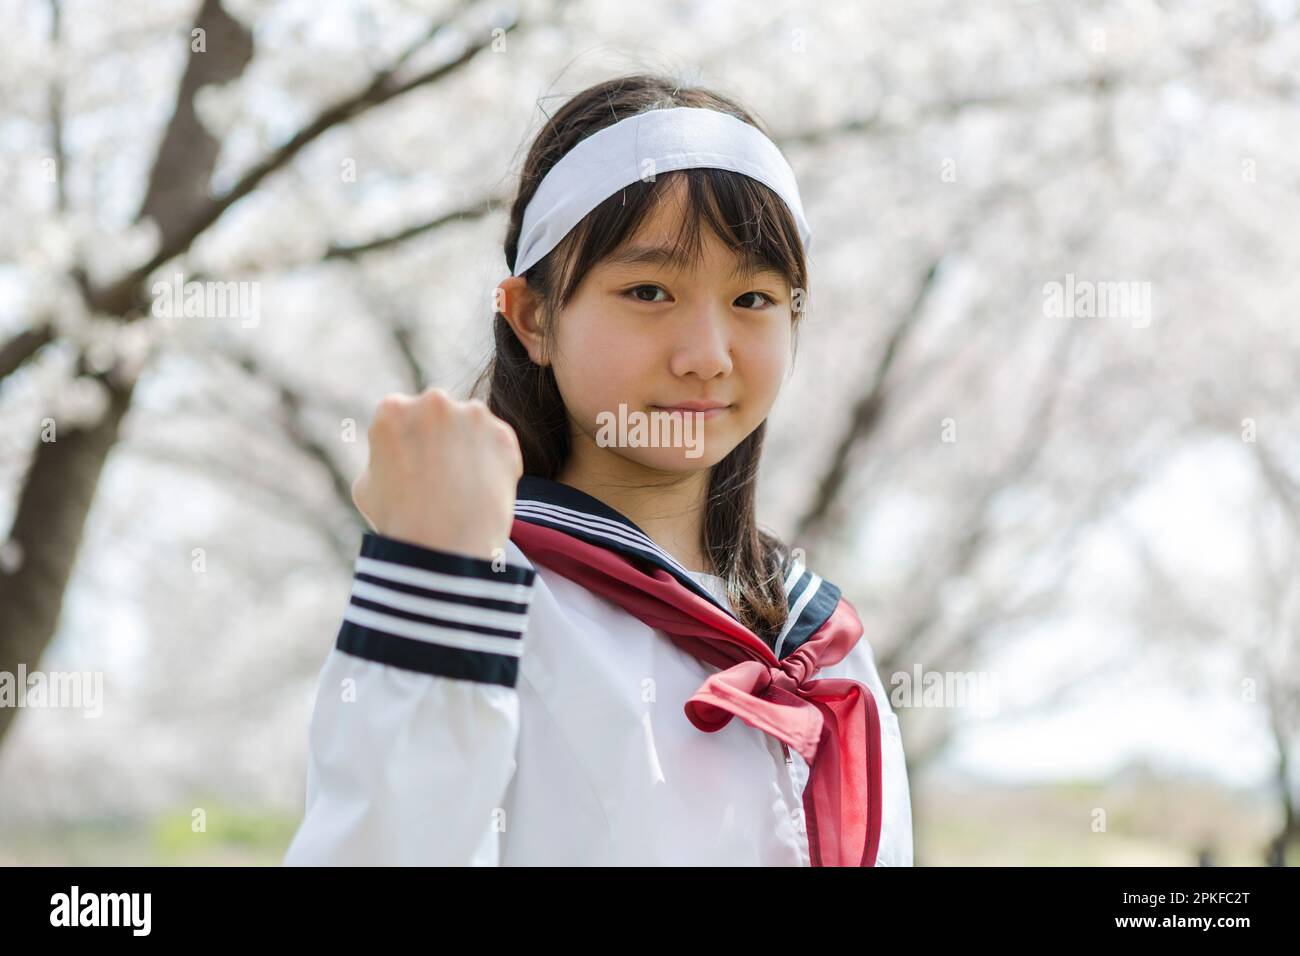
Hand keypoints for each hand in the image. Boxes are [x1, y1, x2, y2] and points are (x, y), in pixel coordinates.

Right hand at [351, 387, 522, 560]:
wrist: (445, 549)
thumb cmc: (399, 522)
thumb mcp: (366, 485)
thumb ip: (382, 455)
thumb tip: (395, 449)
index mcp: (393, 409)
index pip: (403, 417)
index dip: (410, 445)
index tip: (415, 469)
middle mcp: (434, 401)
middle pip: (439, 416)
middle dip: (442, 439)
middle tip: (443, 478)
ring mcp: (473, 415)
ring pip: (471, 427)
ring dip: (469, 448)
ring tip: (463, 488)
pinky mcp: (504, 435)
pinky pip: (498, 446)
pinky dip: (494, 465)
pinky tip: (483, 490)